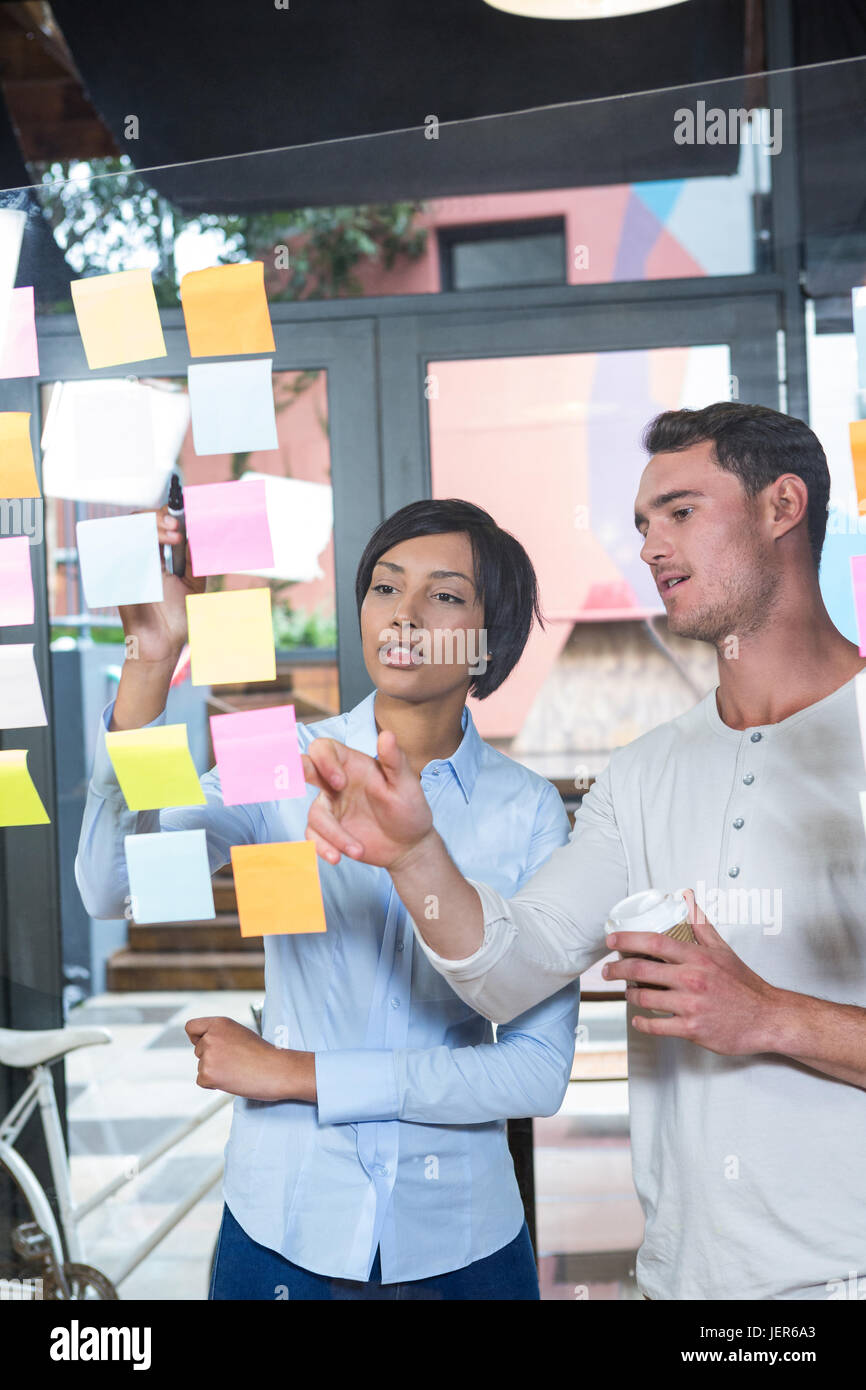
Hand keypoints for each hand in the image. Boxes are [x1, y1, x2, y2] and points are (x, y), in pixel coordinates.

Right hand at [118, 506, 206, 665]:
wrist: (163, 645)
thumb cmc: (176, 619)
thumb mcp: (193, 585)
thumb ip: (195, 562)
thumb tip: (197, 536)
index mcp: (155, 558)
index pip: (154, 526)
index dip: (166, 517)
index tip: (185, 520)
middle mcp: (139, 559)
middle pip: (138, 522)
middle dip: (158, 518)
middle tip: (177, 525)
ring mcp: (127, 567)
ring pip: (129, 532)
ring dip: (152, 528)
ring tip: (174, 536)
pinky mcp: (118, 578)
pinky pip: (121, 551)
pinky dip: (138, 544)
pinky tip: (157, 552)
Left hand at [185, 1016, 315, 1100]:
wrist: (275, 1070)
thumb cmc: (262, 1054)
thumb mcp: (239, 1033)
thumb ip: (220, 1035)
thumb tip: (202, 1045)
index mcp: (219, 1023)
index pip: (191, 1027)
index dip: (197, 1037)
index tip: (206, 1044)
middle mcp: (210, 1036)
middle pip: (198, 1050)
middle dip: (211, 1057)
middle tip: (234, 1061)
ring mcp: (208, 1055)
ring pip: (201, 1066)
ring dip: (215, 1071)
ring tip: (237, 1069)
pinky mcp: (207, 1074)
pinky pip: (202, 1081)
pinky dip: (214, 1084)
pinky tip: (232, 1079)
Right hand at [303, 729, 433, 868]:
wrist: (410, 846)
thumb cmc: (409, 808)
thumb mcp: (406, 784)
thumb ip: (394, 760)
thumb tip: (387, 734)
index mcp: (353, 765)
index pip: (324, 749)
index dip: (323, 761)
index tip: (340, 783)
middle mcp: (336, 783)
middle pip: (304, 769)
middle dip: (295, 774)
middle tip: (301, 787)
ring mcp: (331, 808)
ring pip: (314, 815)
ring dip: (333, 834)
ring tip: (358, 850)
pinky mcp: (329, 832)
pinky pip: (313, 837)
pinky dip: (322, 848)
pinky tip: (338, 857)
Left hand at [601, 888, 782, 1054]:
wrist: (766, 1017)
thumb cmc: (743, 984)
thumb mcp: (722, 949)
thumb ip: (701, 924)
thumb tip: (687, 898)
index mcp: (697, 957)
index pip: (654, 941)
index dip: (628, 939)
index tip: (612, 940)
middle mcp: (692, 979)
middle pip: (641, 970)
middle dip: (617, 969)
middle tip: (608, 970)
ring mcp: (691, 1005)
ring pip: (645, 998)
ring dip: (629, 996)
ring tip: (627, 993)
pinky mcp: (692, 1028)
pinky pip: (656, 1026)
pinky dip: (642, 1023)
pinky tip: (638, 1019)